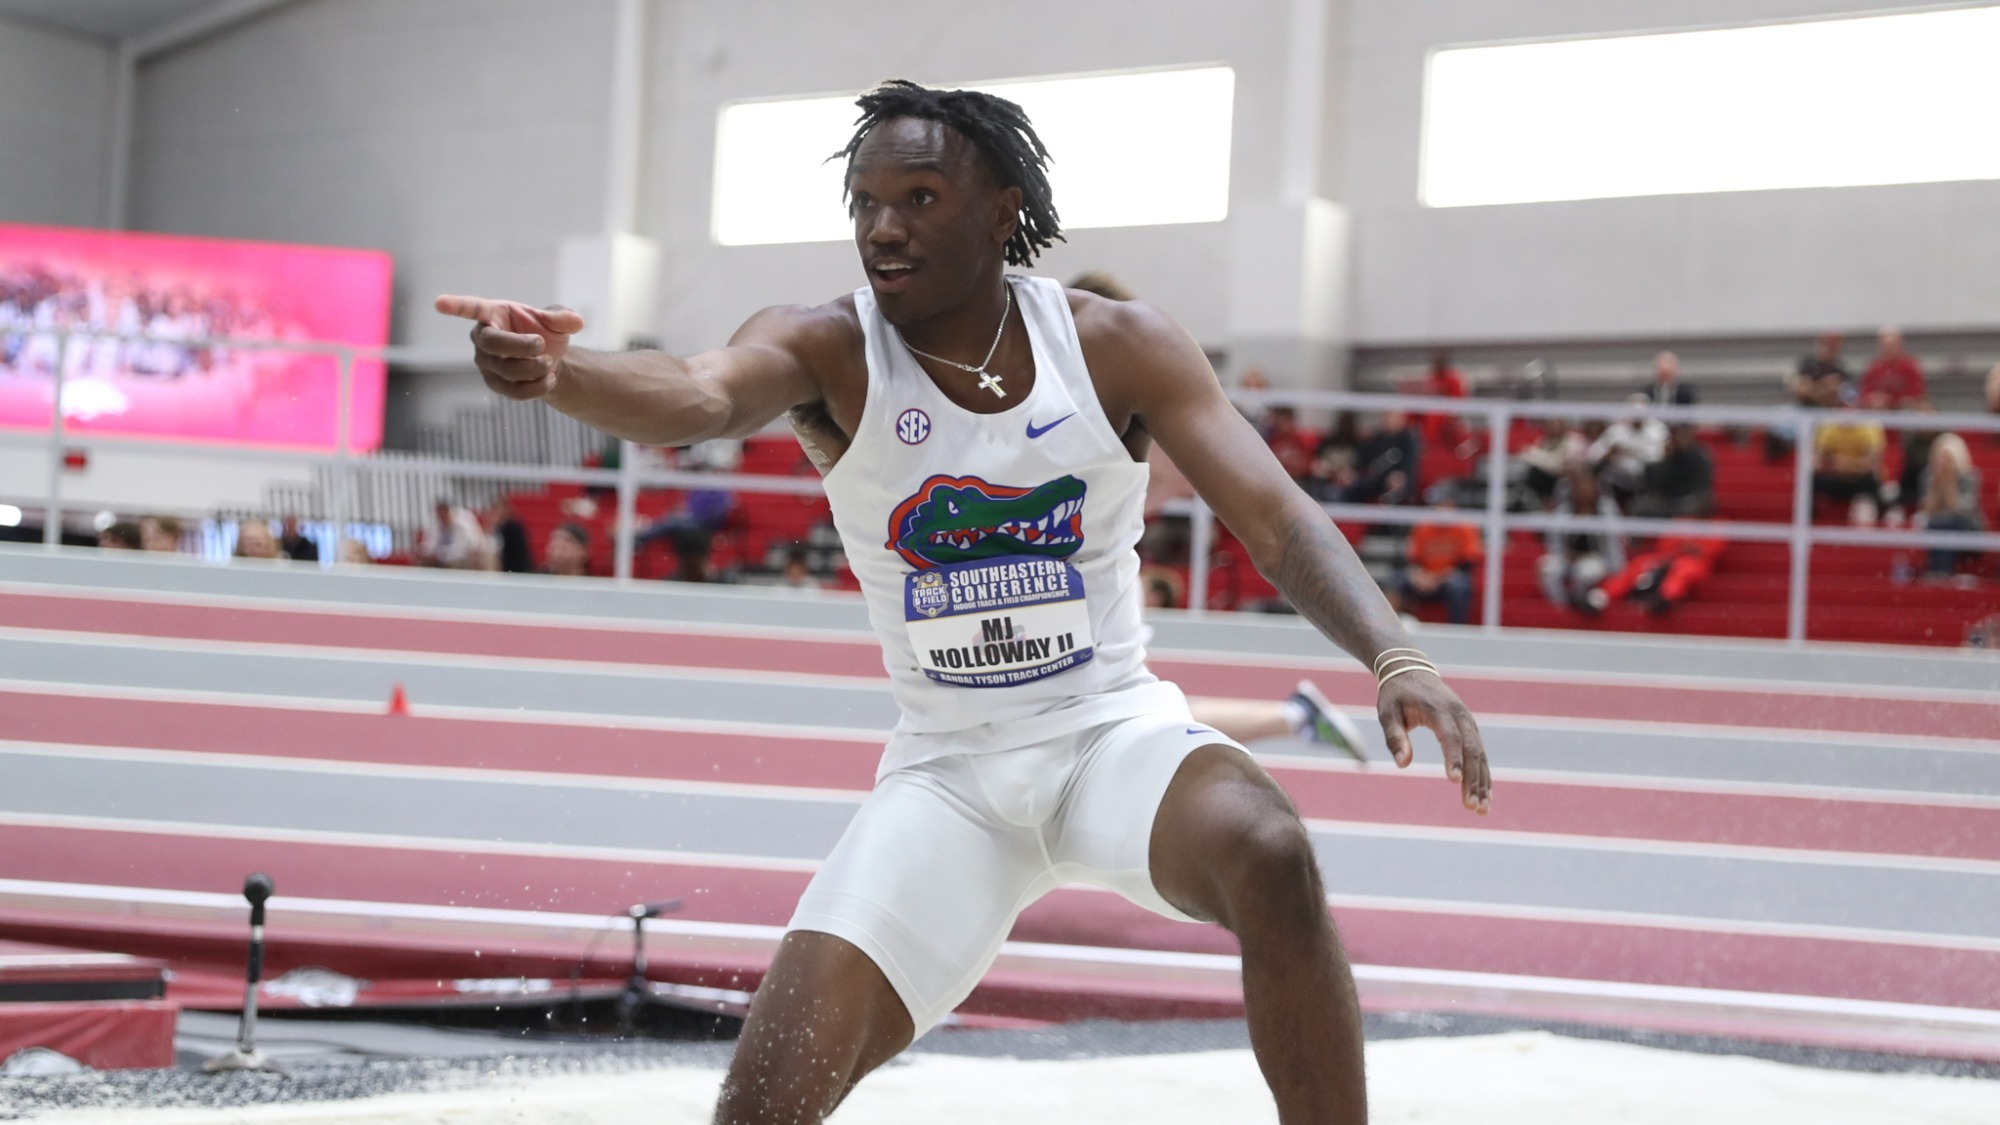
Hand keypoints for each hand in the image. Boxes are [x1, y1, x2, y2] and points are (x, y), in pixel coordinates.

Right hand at [435, 294, 585, 401]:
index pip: (471, 308)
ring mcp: (486, 363)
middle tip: (542, 345)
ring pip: (504, 369)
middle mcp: (483, 338)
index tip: (438, 303)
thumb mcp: (557, 320)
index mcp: (493, 313)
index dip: (455, 306)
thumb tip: (576, 321)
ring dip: (532, 368)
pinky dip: (535, 387)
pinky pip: (512, 391)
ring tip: (549, 362)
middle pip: (492, 344)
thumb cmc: (545, 332)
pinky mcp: (495, 384)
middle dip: (520, 346)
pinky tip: (548, 379)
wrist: (550, 360)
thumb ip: (563, 317)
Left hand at [1378, 672, 1489, 813]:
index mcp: (1439, 710)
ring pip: (1480, 754)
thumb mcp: (1387, 712)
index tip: (1454, 781)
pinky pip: (1480, 753)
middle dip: (1473, 780)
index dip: (1453, 759)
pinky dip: (1483, 774)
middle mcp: (1460, 715)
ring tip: (1481, 809)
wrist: (1411, 669)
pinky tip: (1486, 796)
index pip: (1451, 737)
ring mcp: (1468, 721)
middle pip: (1472, 750)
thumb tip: (1402, 764)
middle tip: (1472, 806)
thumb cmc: (1396, 695)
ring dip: (1482, 782)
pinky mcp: (1470, 728)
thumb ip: (1395, 737)